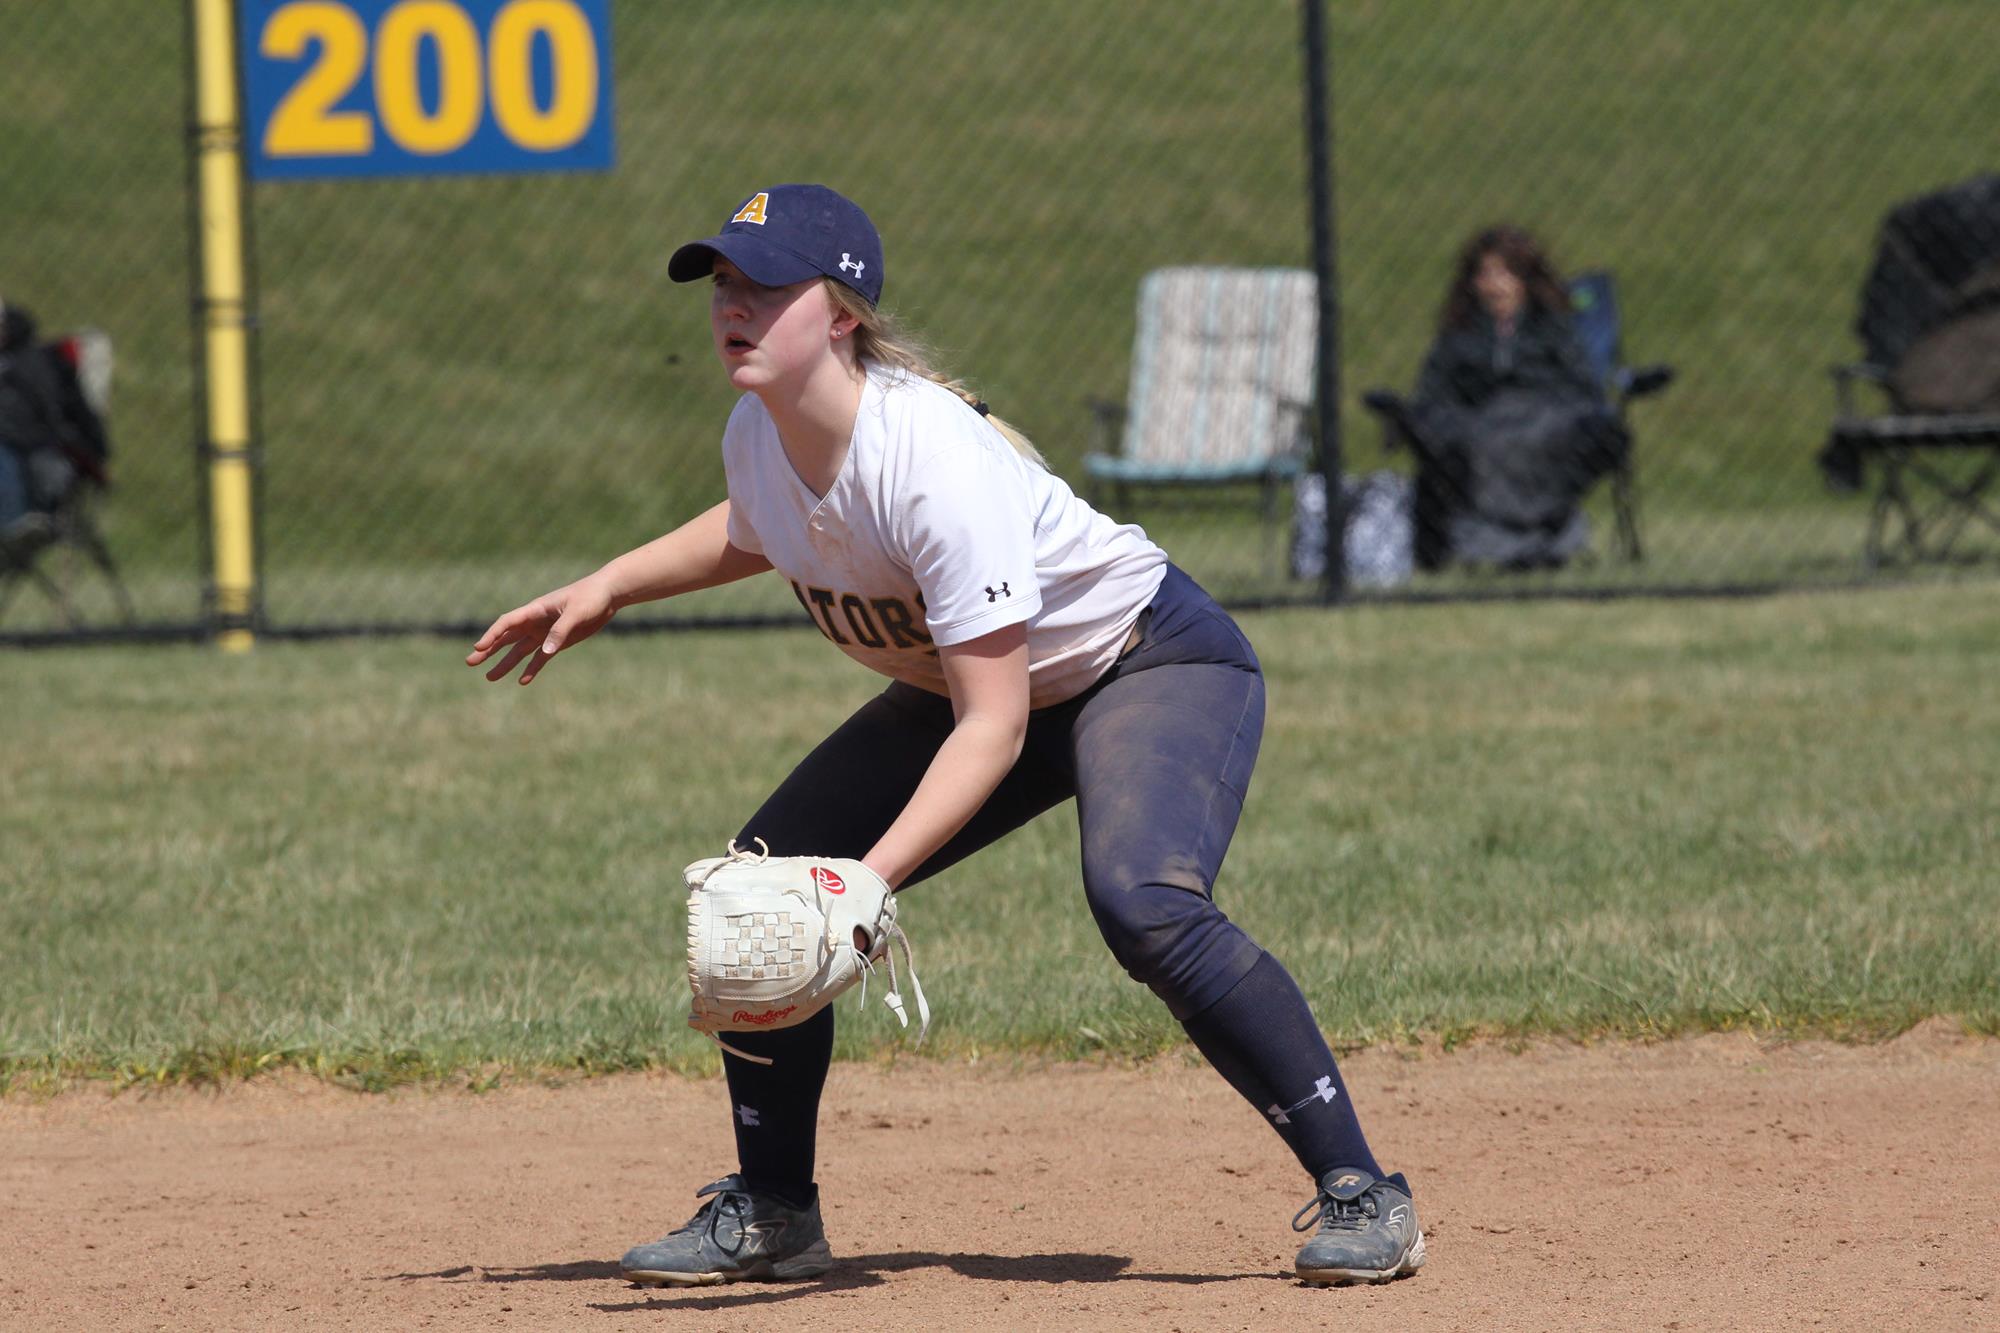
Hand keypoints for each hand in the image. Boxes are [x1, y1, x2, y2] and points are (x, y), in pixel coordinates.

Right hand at [465, 574, 616, 684]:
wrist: (608, 595)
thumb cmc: (591, 597)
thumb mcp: (576, 613)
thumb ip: (560, 631)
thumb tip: (545, 652)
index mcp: (536, 610)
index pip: (507, 623)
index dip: (492, 635)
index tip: (479, 647)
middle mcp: (536, 622)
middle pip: (506, 637)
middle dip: (488, 650)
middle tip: (470, 662)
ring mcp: (545, 632)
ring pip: (519, 650)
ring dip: (504, 663)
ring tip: (489, 677)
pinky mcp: (558, 642)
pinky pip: (540, 658)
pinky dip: (531, 669)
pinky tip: (522, 681)